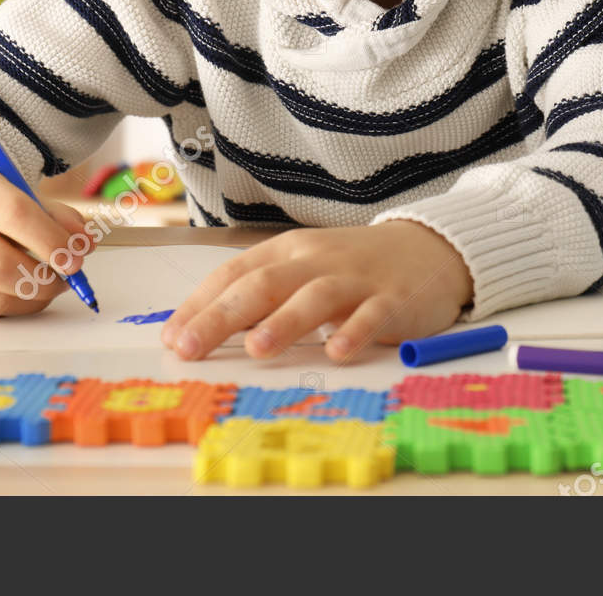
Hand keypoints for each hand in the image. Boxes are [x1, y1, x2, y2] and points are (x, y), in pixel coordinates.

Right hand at [0, 167, 97, 318]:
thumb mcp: (12, 196)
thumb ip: (54, 215)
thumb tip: (85, 245)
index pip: (16, 214)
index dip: (51, 241)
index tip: (76, 259)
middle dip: (42, 280)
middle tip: (65, 282)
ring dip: (31, 300)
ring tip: (43, 286)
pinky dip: (7, 307)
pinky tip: (10, 291)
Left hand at [160, 221, 472, 361]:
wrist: (430, 249)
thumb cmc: (355, 267)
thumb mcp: (305, 269)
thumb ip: (263, 294)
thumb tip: (206, 329)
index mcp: (289, 251)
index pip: (235, 273)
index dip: (201, 303)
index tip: (172, 336)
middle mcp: (317, 261)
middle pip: (264, 284)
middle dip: (223, 316)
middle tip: (191, 347)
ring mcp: (356, 279)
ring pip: (315, 297)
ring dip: (285, 322)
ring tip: (258, 348)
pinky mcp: (393, 300)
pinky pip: (371, 315)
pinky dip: (354, 332)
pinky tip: (337, 352)